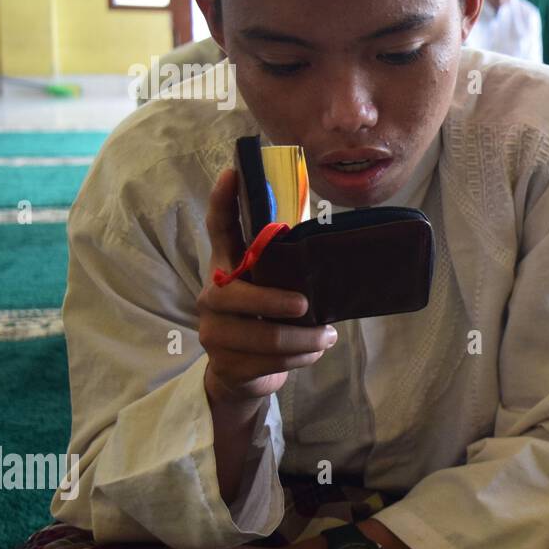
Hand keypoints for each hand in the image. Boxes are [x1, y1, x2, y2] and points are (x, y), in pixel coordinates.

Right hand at [198, 168, 337, 406]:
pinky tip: (311, 353)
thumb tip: (336, 251)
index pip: (219, 230)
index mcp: (228, 269)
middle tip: (305, 305)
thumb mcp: (276, 291)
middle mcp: (213, 296)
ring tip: (327, 337)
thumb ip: (290, 271)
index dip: (224, 202)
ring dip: (302, 340)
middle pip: (234, 296)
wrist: (242, 376)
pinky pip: (269, 363)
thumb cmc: (267, 322)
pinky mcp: (225, 364)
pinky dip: (299, 358)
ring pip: (260, 336)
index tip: (233, 171)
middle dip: (273, 302)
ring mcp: (214, 331)